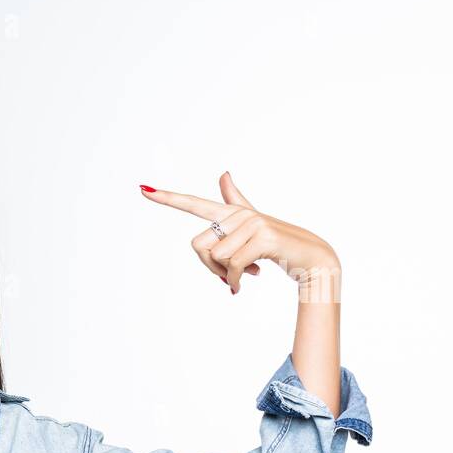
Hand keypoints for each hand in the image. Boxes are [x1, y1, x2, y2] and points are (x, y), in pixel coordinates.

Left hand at [140, 172, 340, 301]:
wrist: (310, 257)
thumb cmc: (277, 244)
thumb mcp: (252, 225)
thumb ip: (235, 201)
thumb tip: (223, 172)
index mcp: (231, 213)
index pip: (194, 204)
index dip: (167, 198)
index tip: (142, 189)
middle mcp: (239, 214)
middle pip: (198, 246)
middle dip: (210, 267)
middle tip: (229, 274)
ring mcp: (251, 223)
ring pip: (215, 258)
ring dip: (227, 274)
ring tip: (246, 272)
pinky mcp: (262, 237)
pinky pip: (232, 266)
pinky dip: (236, 280)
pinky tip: (248, 280)